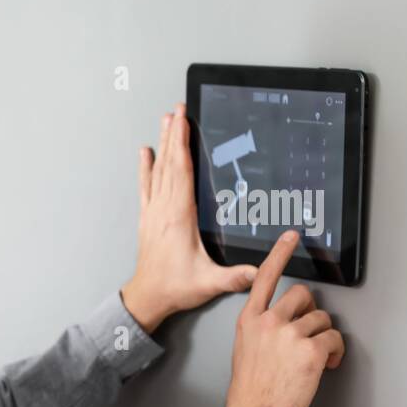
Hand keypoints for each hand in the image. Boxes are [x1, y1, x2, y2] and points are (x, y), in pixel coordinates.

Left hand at [121, 103, 257, 333]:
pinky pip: (146, 186)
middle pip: (170, 163)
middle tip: (177, 109)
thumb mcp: (209, 283)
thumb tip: (261, 270)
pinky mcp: (148, 219)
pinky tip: (145, 153)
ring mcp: (153, 213)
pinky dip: (146, 168)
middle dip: (174, 134)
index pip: (182, 172)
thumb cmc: (175, 288)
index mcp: (178, 217)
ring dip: (162, 144)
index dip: (183, 144)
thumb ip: (236, 276)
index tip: (184, 121)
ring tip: (164, 120)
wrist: (147, 297)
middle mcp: (163, 210)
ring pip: (157, 170)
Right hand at [218, 231, 345, 406]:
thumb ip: (261, 331)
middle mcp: (268, 322)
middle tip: (309, 331)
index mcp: (249, 321)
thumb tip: (283, 325)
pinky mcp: (310, 350)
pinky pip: (334, 339)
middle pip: (302, 294)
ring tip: (316, 356)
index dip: (279, 254)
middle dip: (311, 311)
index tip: (290, 237)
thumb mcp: (244, 351)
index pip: (264, 278)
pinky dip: (334, 352)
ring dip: (324, 336)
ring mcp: (290, 334)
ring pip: (322, 318)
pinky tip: (325, 364)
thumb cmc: (249, 391)